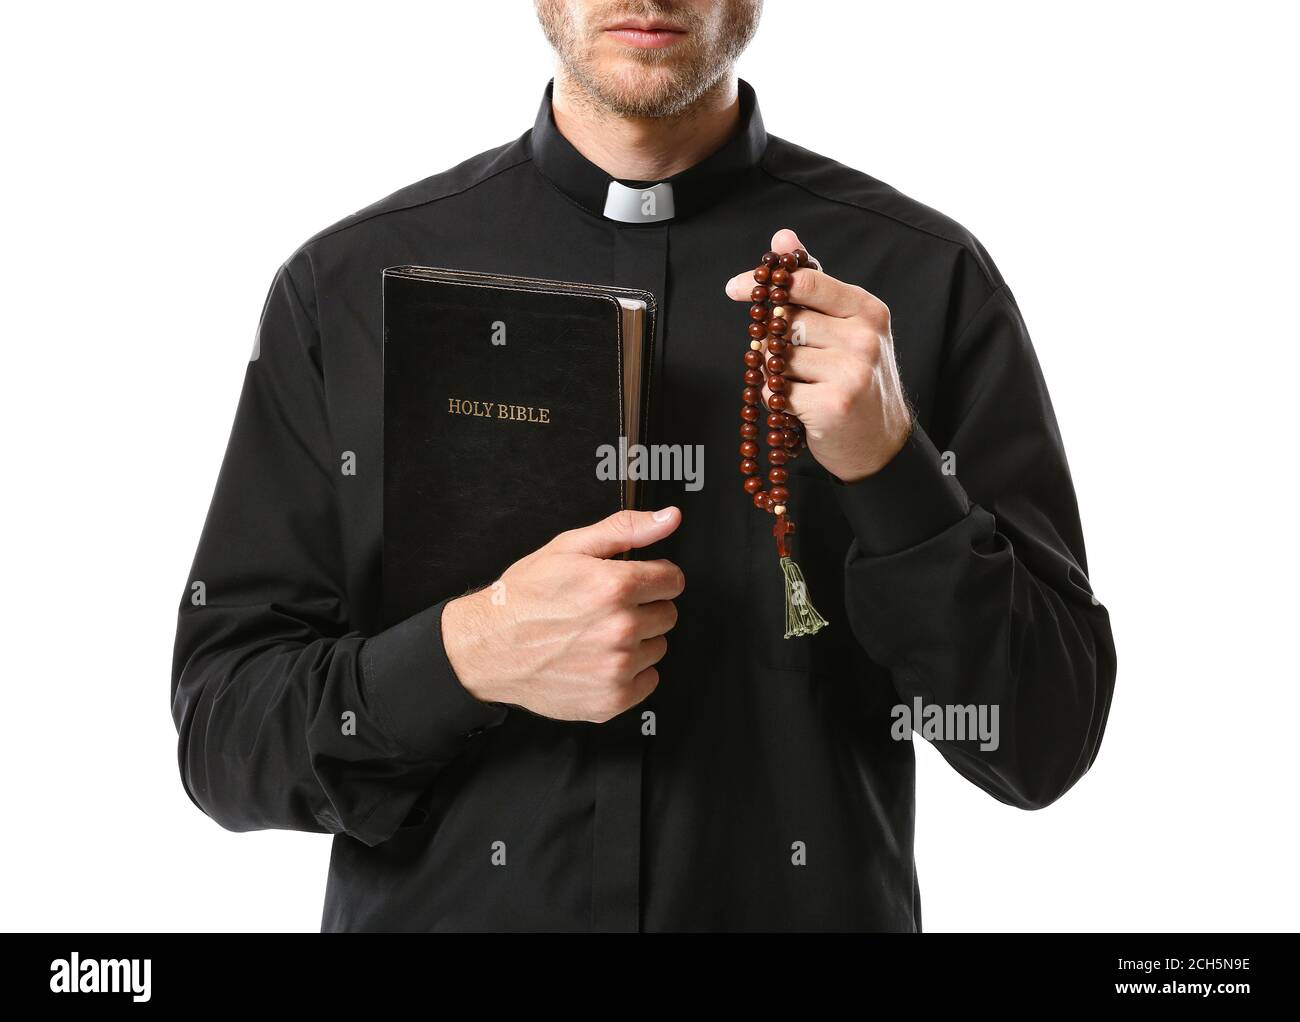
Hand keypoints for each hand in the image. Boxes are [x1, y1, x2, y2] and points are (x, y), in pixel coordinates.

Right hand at [441, 507, 684, 722]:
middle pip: (668, 614)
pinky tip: (598, 661)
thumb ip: (626, 529)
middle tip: (606, 609)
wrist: (487, 648)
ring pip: (658, 648)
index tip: (634, 582)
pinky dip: (630, 674)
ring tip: (597, 635)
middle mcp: (621, 629)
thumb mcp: (570, 547)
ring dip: (637, 641)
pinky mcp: (612, 700)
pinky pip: (648, 681)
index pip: (673, 581)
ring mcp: (617, 669)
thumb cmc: (524, 597)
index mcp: (615, 587)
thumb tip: (670, 518)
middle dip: (644, 608)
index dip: (654, 577)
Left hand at [725, 228, 911, 481]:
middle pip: (786, 323)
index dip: (766, 282)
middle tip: (792, 360)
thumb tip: (783, 237)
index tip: (735, 287)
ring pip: (778, 359)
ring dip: (778, 374)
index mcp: (868, 310)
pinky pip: (777, 392)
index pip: (807, 282)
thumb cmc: (856, 379)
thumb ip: (815, 285)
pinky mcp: (832, 406)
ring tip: (806, 387)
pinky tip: (802, 406)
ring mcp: (850, 372)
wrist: (881, 443)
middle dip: (775, 342)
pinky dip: (778, 400)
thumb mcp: (847, 326)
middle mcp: (863, 337)